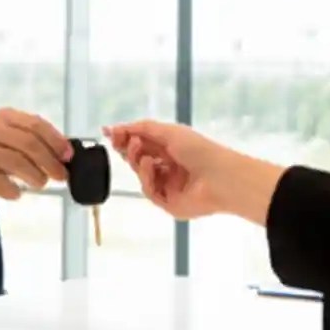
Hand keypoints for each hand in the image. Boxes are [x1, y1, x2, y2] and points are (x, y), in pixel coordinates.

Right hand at [0, 108, 72, 210]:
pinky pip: (4, 184)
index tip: (68, 156)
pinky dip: (15, 191)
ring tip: (40, 183)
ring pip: (18, 162)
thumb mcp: (13, 144)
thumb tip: (67, 155)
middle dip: (51, 162)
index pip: (36, 124)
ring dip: (36, 176)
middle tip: (61, 176)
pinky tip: (16, 192)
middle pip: (29, 143)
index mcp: (4, 117)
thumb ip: (38, 144)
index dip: (56, 141)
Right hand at [103, 120, 286, 223]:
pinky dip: (146, 177)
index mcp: (172, 148)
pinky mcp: (168, 203)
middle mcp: (169, 167)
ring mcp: (168, 186)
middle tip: (118, 140)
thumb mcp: (169, 132)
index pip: (142, 143)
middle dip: (128, 149)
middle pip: (138, 159)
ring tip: (140, 152)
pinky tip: (151, 166)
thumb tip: (117, 127)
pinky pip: (148, 190)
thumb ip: (142, 128)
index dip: (126, 137)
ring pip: (141, 174)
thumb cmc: (200, 150)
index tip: (110, 132)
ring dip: (137, 161)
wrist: (219, 177)